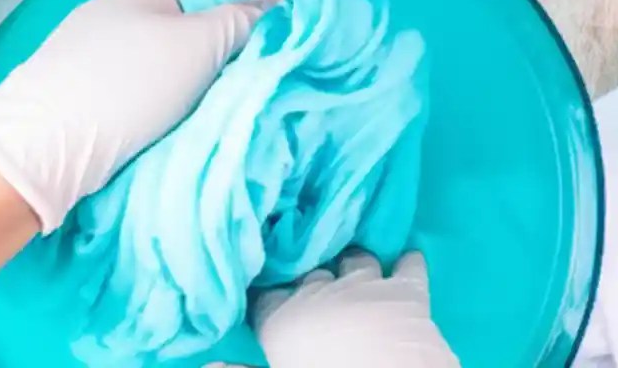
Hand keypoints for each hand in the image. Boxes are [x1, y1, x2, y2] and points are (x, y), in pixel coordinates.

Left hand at [0, 0, 272, 233]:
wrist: (46, 143)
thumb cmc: (133, 82)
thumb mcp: (203, 45)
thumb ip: (241, 20)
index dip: (234, 21)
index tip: (252, 55)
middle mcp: (111, 10)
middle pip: (178, 32)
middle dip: (205, 58)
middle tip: (230, 89)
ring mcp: (85, 51)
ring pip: (151, 65)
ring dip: (175, 87)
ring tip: (196, 114)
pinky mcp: (70, 90)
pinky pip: (125, 90)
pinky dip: (144, 106)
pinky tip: (154, 127)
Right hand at [243, 251, 458, 367]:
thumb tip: (208, 366)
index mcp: (283, 319)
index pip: (265, 298)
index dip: (269, 297)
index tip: (270, 300)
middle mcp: (320, 292)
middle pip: (311, 274)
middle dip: (313, 278)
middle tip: (318, 291)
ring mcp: (365, 284)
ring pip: (356, 259)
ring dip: (355, 263)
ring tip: (355, 267)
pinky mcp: (406, 288)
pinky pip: (409, 264)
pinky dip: (408, 261)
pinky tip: (408, 259)